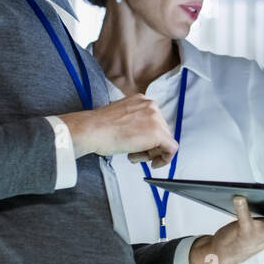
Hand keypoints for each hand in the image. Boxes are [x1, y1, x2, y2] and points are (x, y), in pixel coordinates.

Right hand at [58, 95, 177, 167]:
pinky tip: (153, 163)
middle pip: (161, 131)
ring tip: (133, 155)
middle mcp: (151, 106)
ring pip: (165, 140)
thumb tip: (142, 135)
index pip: (154, 122)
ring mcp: (156, 118)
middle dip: (150, 146)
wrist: (93, 130)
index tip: (141, 146)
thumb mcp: (121, 118)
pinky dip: (164, 159)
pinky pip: (171, 149)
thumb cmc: (99, 127)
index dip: (148, 138)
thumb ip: (135, 122)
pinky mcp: (158, 133)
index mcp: (141, 100)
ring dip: (151, 152)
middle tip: (135, 153)